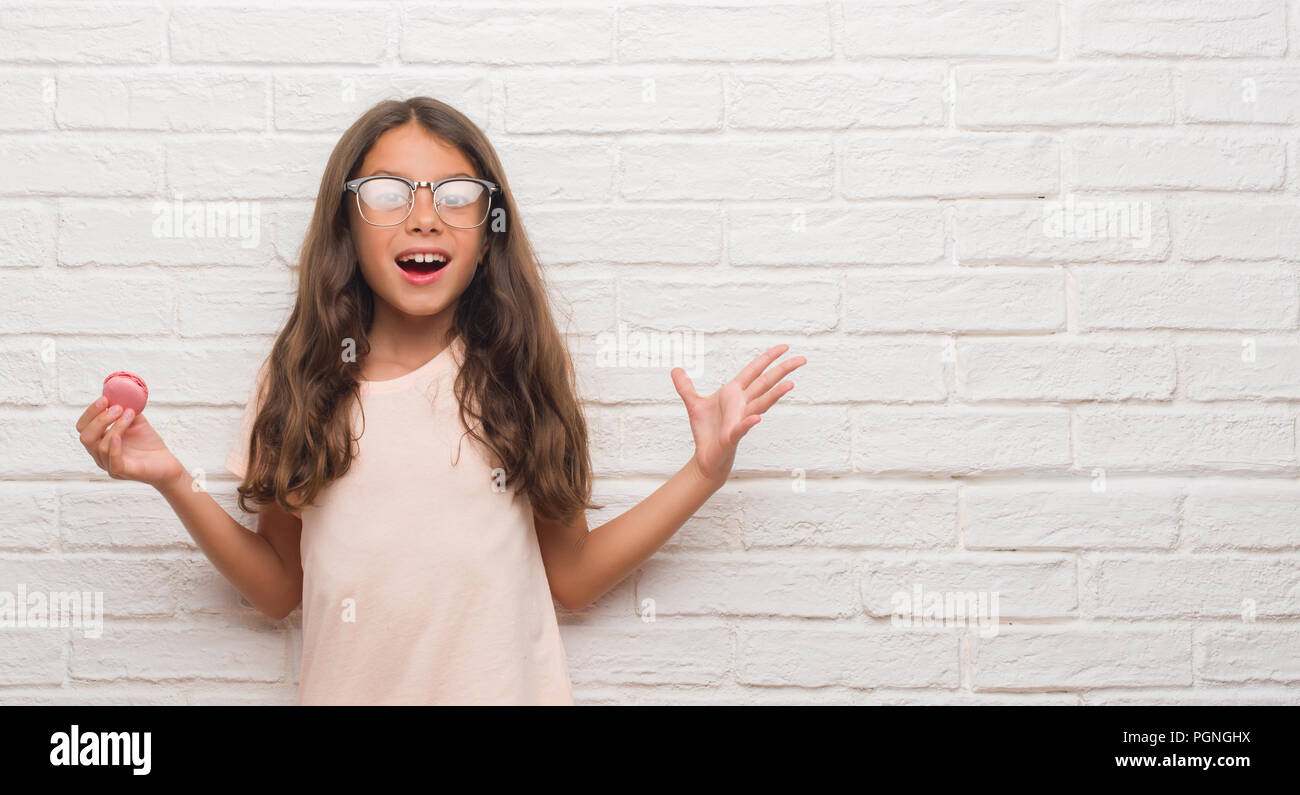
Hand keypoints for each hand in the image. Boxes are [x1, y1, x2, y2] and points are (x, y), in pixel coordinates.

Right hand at [76, 396, 185, 489]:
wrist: (166, 463)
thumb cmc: (148, 443)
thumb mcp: (135, 420)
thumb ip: (125, 407)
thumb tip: (118, 390)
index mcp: (98, 441)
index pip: (83, 427)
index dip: (91, 412)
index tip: (105, 399)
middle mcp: (99, 455)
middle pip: (86, 437)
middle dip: (99, 419)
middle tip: (117, 407)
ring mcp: (109, 465)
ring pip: (100, 446)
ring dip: (115, 427)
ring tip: (130, 414)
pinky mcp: (123, 472)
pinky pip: (112, 462)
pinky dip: (114, 447)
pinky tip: (119, 435)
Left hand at [671, 344, 805, 487]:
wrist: (705, 456)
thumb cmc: (705, 431)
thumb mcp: (693, 404)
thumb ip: (685, 387)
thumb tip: (675, 369)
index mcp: (734, 393)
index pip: (754, 371)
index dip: (768, 358)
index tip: (784, 347)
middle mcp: (742, 404)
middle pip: (765, 383)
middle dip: (782, 370)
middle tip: (801, 359)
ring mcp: (741, 419)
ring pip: (761, 403)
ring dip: (775, 394)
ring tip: (790, 383)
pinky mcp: (733, 435)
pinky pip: (743, 427)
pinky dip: (749, 422)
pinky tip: (757, 418)